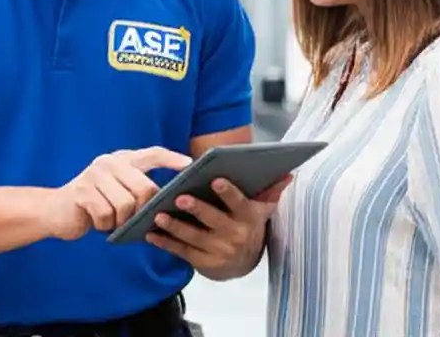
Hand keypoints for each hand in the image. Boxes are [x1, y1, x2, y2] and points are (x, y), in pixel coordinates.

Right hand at [42, 147, 193, 240]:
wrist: (55, 211)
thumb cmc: (94, 205)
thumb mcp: (117, 192)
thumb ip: (138, 189)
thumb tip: (170, 202)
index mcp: (122, 159)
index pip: (153, 153)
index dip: (173, 159)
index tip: (191, 166)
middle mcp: (109, 162)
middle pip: (144, 188)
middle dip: (142, 210)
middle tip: (132, 219)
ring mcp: (94, 175)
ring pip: (126, 205)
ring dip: (120, 221)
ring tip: (111, 220)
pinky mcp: (82, 192)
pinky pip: (107, 216)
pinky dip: (104, 225)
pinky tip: (96, 221)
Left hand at [146, 175, 291, 277]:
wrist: (243, 263)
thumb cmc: (247, 224)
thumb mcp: (261, 209)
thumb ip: (271, 191)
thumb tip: (288, 174)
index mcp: (249, 218)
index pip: (239, 203)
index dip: (228, 193)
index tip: (215, 180)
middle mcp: (235, 236)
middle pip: (213, 220)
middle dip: (196, 209)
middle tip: (179, 197)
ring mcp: (219, 251)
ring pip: (194, 237)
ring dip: (175, 226)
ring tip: (158, 215)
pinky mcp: (204, 264)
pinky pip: (182, 252)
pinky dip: (165, 243)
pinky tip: (151, 233)